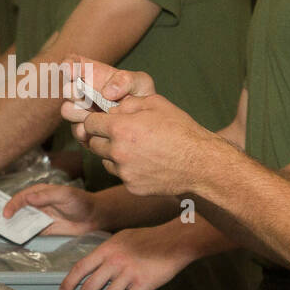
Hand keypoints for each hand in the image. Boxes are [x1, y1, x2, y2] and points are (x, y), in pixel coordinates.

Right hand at [3, 184, 101, 235]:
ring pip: (21, 220)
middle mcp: (37, 204)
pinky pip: (29, 231)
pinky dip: (20, 234)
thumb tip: (28, 198)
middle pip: (17, 208)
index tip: (6, 214)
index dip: (12, 204)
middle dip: (6, 213)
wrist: (92, 217)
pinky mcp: (43, 229)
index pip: (22, 197)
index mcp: (40, 192)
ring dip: (11, 224)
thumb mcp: (64, 195)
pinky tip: (13, 237)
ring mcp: (39, 217)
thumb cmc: (80, 201)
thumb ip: (46, 196)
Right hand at [56, 55, 156, 145]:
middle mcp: (82, 91)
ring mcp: (81, 111)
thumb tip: (106, 92)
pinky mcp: (84, 130)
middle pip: (67, 89)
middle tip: (87, 97)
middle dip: (75, 93)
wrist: (146, 124)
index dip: (68, 66)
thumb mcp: (140, 82)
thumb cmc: (141, 96)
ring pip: (67, 110)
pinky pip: (77, 130)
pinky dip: (85, 131)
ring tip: (97, 114)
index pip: (71, 64)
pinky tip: (98, 130)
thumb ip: (126, 80)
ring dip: (80, 113)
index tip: (73, 72)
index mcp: (91, 73)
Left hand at [59, 225, 191, 289]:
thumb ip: (109, 250)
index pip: (81, 267)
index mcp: (107, 249)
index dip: (69, 282)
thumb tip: (97, 262)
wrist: (175, 241)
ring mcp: (128, 273)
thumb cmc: (151, 238)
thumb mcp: (123, 238)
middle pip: (90, 286)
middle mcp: (114, 261)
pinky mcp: (142, 284)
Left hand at [79, 91, 216, 197]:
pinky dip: (127, 169)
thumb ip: (128, 103)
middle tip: (119, 134)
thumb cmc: (180, 129)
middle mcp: (117, 151)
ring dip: (113, 154)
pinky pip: (121, 175)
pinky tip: (145, 162)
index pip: (89, 124)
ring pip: (105, 160)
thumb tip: (112, 110)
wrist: (200, 163)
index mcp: (120, 128)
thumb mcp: (156, 103)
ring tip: (135, 148)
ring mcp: (124, 172)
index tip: (103, 121)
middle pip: (93, 144)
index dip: (96, 121)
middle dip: (102, 137)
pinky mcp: (132, 186)